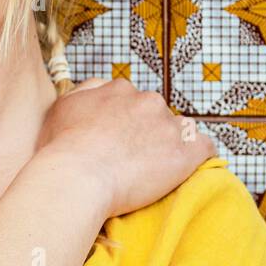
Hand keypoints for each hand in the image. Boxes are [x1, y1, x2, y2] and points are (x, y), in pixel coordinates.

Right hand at [34, 77, 217, 218]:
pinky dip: (197, 156)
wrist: (77, 177)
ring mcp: (168, 126)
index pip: (131, 100)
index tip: (116, 139)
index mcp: (120, 89)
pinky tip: (186, 167)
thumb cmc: (62, 149)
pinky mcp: (184, 153)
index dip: (124, 121)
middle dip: (146, 131)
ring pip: (179, 129)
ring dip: (169, 143)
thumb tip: (98, 87)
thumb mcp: (61, 107)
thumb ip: (84, 92)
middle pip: (155, 113)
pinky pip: (204, 147)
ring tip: (153, 167)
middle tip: (129, 157)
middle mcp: (147, 101)